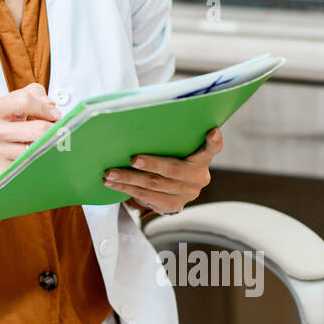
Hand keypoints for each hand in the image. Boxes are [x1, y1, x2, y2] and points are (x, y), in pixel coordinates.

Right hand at [0, 82, 61, 201]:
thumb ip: (22, 100)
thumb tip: (51, 103)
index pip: (25, 100)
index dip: (46, 107)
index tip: (56, 115)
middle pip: (38, 129)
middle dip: (54, 133)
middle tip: (58, 135)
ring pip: (37, 151)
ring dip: (44, 151)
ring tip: (38, 151)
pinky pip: (30, 168)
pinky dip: (36, 166)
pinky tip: (30, 165)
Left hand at [102, 127, 222, 215]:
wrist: (173, 188)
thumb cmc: (170, 157)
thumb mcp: (175, 147)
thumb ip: (169, 138)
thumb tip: (140, 117)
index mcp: (202, 158)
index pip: (213, 148)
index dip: (213, 141)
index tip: (212, 132)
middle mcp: (199, 177)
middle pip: (173, 169)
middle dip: (151, 164)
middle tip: (133, 159)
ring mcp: (187, 194)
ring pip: (154, 185)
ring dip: (129, 179)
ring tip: (110, 174)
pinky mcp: (172, 206)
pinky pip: (146, 197)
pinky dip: (127, 189)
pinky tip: (113, 184)